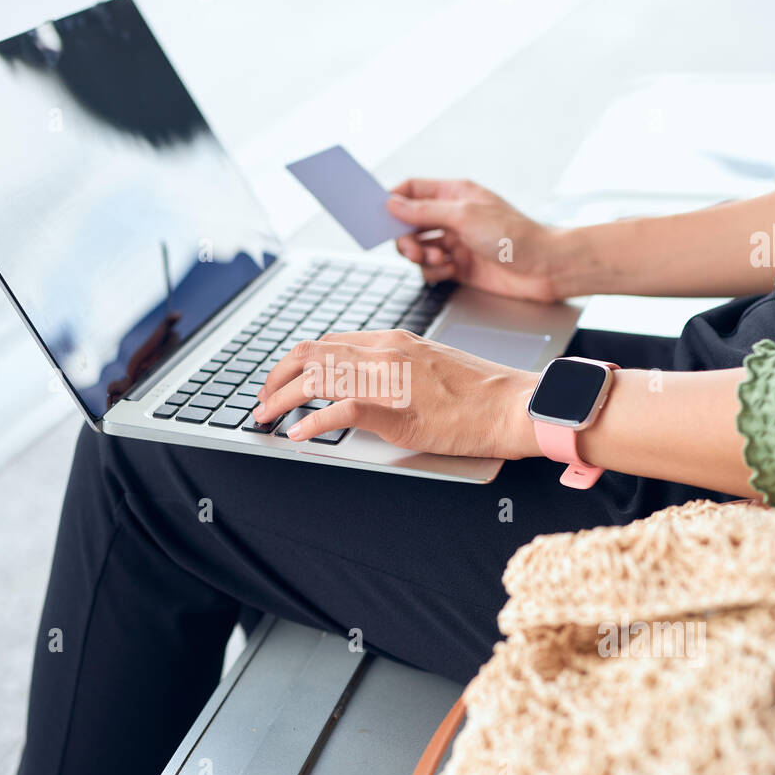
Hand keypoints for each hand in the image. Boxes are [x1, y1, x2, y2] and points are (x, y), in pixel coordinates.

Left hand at [253, 330, 541, 459]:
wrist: (513, 403)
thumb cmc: (482, 392)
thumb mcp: (432, 367)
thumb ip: (398, 369)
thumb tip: (369, 386)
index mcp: (394, 341)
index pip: (330, 341)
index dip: (297, 360)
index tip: (282, 379)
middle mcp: (386, 351)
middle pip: (312, 354)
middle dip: (277, 377)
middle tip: (262, 400)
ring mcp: (390, 378)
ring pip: (317, 377)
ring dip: (282, 398)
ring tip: (266, 417)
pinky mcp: (397, 409)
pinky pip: (341, 409)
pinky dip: (312, 421)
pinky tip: (298, 433)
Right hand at [387, 178, 567, 302]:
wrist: (543, 268)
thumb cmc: (513, 236)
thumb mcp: (464, 216)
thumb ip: (425, 211)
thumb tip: (392, 203)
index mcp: (454, 194)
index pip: (412, 190)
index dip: (393, 202)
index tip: (379, 217)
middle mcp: (452, 216)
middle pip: (409, 223)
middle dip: (405, 238)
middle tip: (412, 251)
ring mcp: (455, 242)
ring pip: (418, 248)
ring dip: (421, 257)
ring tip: (439, 261)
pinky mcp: (459, 266)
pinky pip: (431, 268)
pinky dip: (434, 271)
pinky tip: (449, 271)